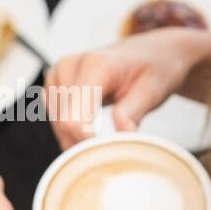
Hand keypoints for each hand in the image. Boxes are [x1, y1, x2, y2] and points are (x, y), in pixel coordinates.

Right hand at [44, 27, 210, 149]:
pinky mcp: (56, 80)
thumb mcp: (153, 91)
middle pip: (63, 123)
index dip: (85, 144)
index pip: (74, 118)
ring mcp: (60, 71)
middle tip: (110, 152)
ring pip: (57, 122)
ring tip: (104, 135)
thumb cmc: (155, 69)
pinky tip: (92, 124)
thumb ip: (132, 113)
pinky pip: (54, 115)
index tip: (106, 157)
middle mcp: (72, 64)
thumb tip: (120, 137)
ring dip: (76, 137)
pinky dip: (71, 128)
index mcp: (96, 65)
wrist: (153, 52)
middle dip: (83, 143)